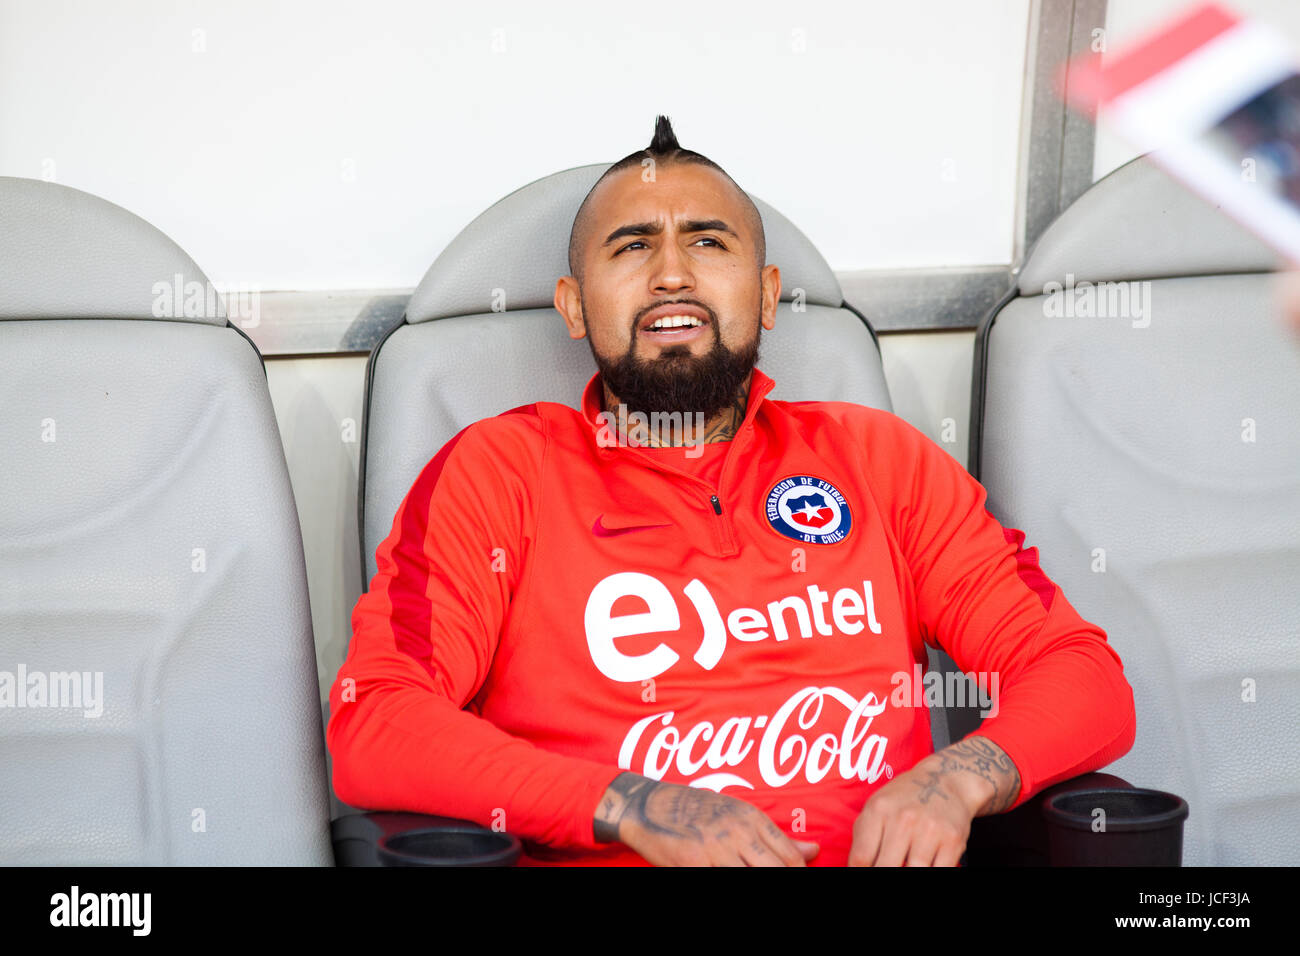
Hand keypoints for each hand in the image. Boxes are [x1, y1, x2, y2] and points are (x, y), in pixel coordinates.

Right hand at [594, 772, 819, 866]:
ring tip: (757, 879)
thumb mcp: (735, 812)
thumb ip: (771, 834)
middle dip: (784, 879)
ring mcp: (714, 849)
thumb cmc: (693, 808)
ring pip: (751, 876)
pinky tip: (727, 876)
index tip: (800, 876)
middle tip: (786, 885)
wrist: (647, 805)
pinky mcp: (693, 863)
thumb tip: (813, 851)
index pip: (789, 855)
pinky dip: (729, 882)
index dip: (798, 872)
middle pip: (775, 869)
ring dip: (758, 881)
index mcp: (750, 817)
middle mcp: (736, 832)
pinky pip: (720, 880)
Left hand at [848, 736, 1020, 866]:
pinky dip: (930, 871)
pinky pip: (938, 871)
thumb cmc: (904, 797)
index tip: (864, 872)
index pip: (861, 858)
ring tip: (905, 861)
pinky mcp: (952, 841)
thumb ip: (863, 837)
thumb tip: (855, 867)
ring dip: (908, 871)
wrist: (946, 780)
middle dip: (883, 874)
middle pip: (885, 868)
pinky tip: (924, 863)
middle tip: (887, 866)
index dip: (860, 872)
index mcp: (878, 810)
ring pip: (913, 872)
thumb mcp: (876, 806)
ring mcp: (930, 830)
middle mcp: (903, 819)